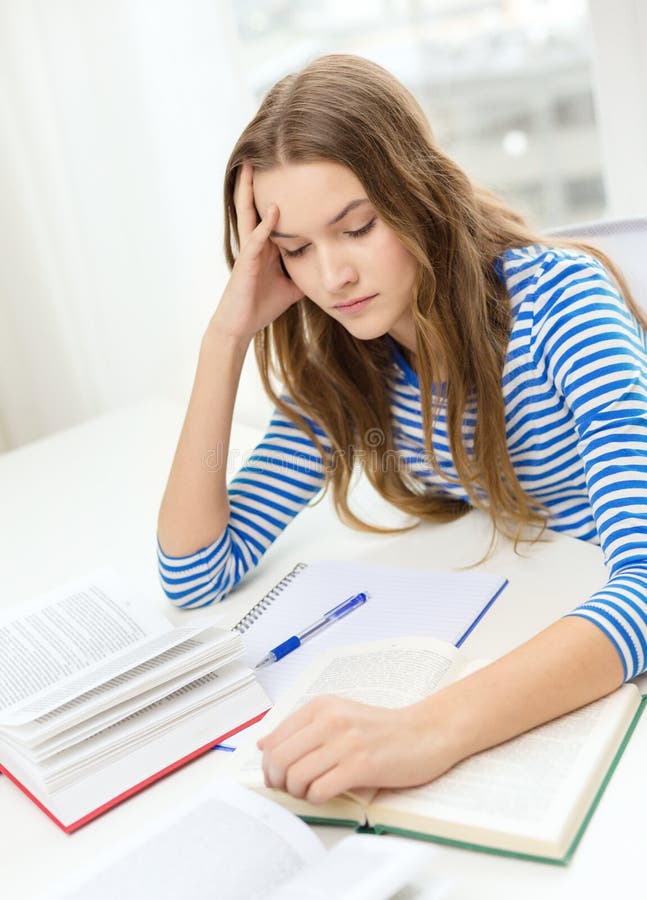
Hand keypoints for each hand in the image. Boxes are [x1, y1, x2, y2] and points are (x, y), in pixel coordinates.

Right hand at [210, 163, 303, 340]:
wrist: (241, 326)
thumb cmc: (261, 306)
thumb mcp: (293, 286)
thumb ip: (306, 272)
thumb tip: (329, 267)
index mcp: (265, 245)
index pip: (268, 211)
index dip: (272, 190)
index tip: (283, 168)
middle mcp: (255, 243)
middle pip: (254, 204)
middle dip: (256, 180)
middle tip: (260, 152)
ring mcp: (249, 252)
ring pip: (249, 215)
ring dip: (250, 191)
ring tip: (252, 167)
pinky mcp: (246, 264)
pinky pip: (256, 240)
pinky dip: (265, 225)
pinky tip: (273, 209)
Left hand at [257, 694, 460, 804]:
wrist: (425, 732)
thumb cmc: (382, 729)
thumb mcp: (338, 716)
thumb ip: (301, 729)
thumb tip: (263, 744)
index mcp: (320, 707)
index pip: (273, 740)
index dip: (268, 766)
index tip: (277, 777)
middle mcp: (329, 720)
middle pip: (279, 759)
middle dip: (278, 782)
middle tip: (291, 790)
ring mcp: (345, 742)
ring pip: (296, 776)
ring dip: (298, 793)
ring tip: (312, 792)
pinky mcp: (361, 765)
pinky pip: (320, 790)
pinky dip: (317, 799)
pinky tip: (327, 795)